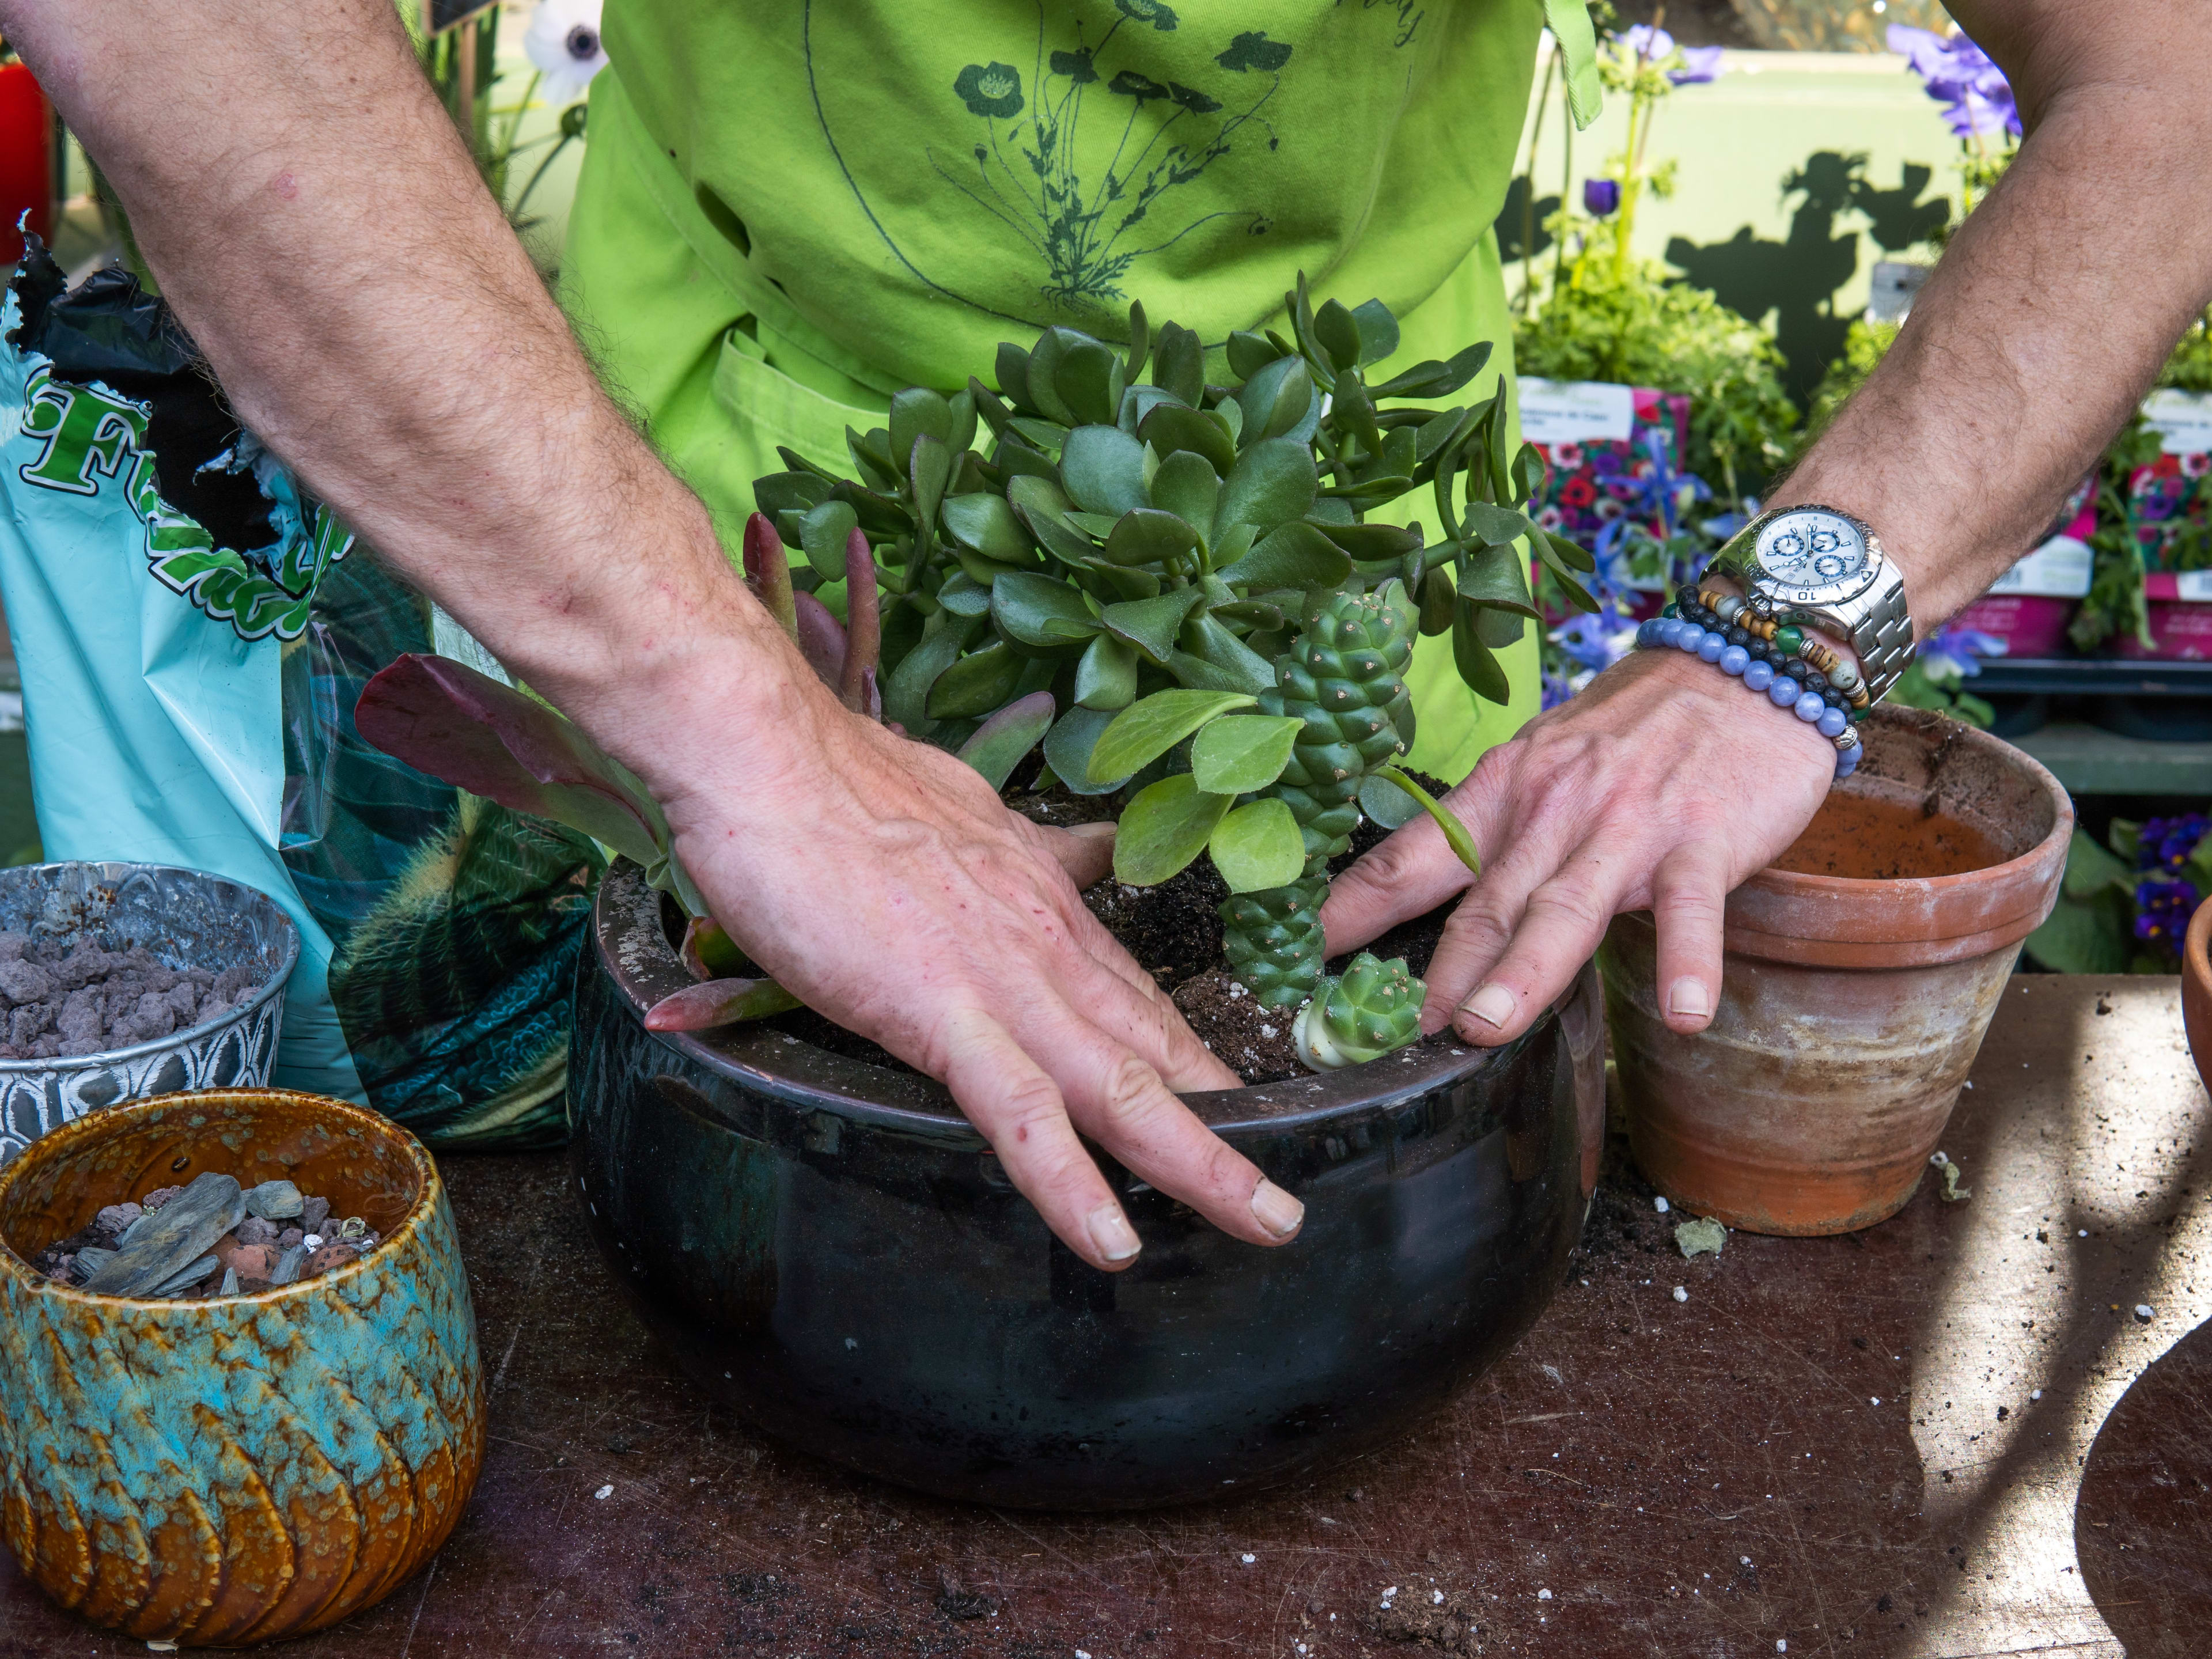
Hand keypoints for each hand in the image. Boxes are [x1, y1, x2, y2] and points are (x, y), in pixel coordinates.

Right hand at [645, 658, 1299, 1273]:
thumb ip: (1025, 848)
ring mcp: (1004, 984)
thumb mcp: (962, 814)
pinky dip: (1068, 1181)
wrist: (768, 756)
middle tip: (1283, 1195)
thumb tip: (1075, 850)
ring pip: (1122, 1088)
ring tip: (1264, 1223)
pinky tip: (1112, 1240)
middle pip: (1156, 1048)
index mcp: (1046, 903)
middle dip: (1228, 1125)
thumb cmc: (840, 785)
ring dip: (1199, 1163)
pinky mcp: (940, 1014)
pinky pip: (1019, 1113)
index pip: (1135, 994)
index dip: (1189, 1054)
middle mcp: (1047, 946)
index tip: (1232, 1101)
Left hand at [1320, 647, 1832, 1044]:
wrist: (1744, 666)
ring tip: (1488, 1028)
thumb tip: (1430, 903)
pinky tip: (1682, 1014)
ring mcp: (1629, 825)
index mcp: (1503, 790)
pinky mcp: (1704, 838)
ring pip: (1567, 906)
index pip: (1411, 857)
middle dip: (1441, 968)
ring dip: (1525, 970)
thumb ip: (1499, 834)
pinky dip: (1687, 960)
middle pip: (1487, 898)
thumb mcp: (1546, 764)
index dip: (1353, 908)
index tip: (1301, 955)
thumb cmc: (1636, 731)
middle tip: (1401, 1030)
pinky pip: (1692, 908)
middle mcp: (1554, 807)